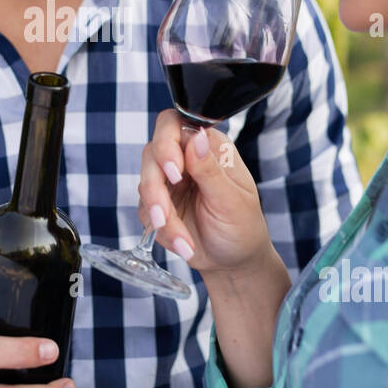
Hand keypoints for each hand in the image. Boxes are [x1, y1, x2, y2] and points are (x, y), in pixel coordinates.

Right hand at [137, 109, 269, 276]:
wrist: (233, 262)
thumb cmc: (242, 227)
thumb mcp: (232, 201)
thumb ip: (210, 170)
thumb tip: (197, 137)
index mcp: (209, 148)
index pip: (175, 125)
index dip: (166, 143)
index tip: (175, 173)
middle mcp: (186, 159)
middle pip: (153, 153)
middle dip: (156, 188)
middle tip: (165, 216)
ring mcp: (170, 181)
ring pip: (146, 183)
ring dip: (160, 215)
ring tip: (183, 241)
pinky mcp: (158, 203)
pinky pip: (145, 210)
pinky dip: (162, 231)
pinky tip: (183, 244)